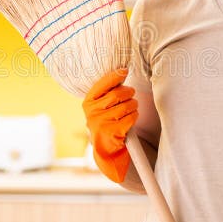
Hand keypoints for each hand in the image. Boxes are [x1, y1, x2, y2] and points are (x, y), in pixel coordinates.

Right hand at [81, 68, 137, 182]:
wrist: (105, 150)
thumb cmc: (106, 123)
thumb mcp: (100, 108)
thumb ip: (107, 94)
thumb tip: (121, 73)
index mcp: (88, 103)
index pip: (102, 84)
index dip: (115, 76)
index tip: (124, 71)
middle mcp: (92, 112)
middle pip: (117, 94)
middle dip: (128, 92)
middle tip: (131, 94)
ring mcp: (101, 122)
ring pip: (126, 105)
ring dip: (133, 105)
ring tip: (132, 107)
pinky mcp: (112, 132)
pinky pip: (130, 117)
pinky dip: (134, 116)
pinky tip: (131, 118)